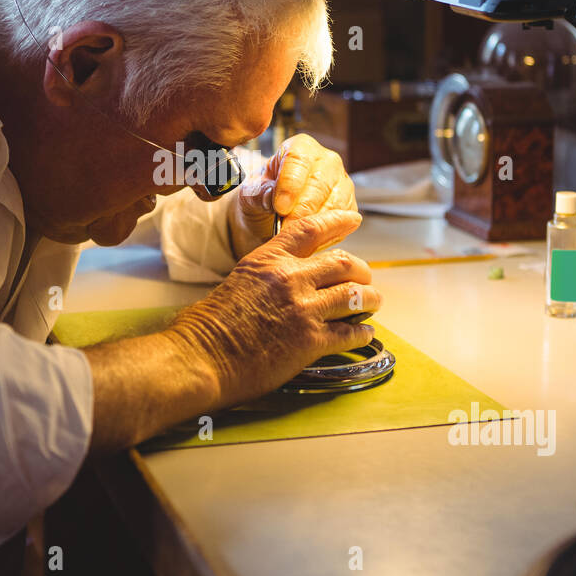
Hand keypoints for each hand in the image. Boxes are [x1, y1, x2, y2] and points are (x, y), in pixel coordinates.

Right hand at [168, 209, 381, 409]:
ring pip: (356, 296)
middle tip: (365, 280)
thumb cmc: (208, 325)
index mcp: (269, 260)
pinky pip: (350, 333)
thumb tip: (285, 281)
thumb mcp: (239, 281)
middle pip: (344, 262)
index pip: (311, 229)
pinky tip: (364, 334)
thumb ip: (268, 275)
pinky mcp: (310, 342)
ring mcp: (303, 309)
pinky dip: (362, 333)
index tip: (354, 218)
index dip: (337, 221)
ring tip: (373, 305)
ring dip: (370, 300)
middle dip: (361, 271)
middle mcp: (290, 278)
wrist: (202, 357)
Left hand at [227, 134, 356, 257]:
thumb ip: (257, 193)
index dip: (290, 184)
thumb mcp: (250, 194)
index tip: (280, 207)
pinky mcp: (349, 207)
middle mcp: (326, 161)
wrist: (270, 217)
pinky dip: (327, 233)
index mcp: (300, 148)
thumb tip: (270, 196)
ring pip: (336, 202)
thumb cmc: (262, 198)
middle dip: (302, 209)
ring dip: (315, 223)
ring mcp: (341, 183)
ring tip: (295, 238)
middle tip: (286, 228)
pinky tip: (310, 241)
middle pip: (320, 183)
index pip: (298, 159)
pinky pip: (344, 221)